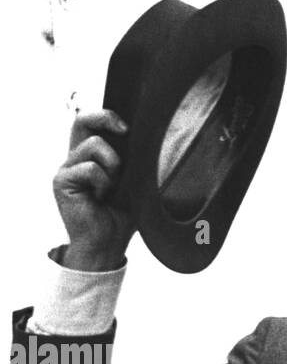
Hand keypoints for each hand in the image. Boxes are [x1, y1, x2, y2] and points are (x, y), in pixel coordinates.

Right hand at [53, 109, 135, 270]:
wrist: (107, 246)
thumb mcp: (133, 184)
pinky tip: (101, 198)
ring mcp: (67, 169)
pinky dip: (103, 182)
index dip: (108, 117)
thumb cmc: (120, 218)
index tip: (129, 128)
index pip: (92, 124)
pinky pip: (89, 168)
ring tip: (113, 187)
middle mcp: (75, 159)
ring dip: (113, 164)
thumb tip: (147, 142)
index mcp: (91, 158)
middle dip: (104, 118)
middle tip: (124, 130)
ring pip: (93, 144)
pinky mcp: (62, 180)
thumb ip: (133, 162)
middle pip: (81, 120)